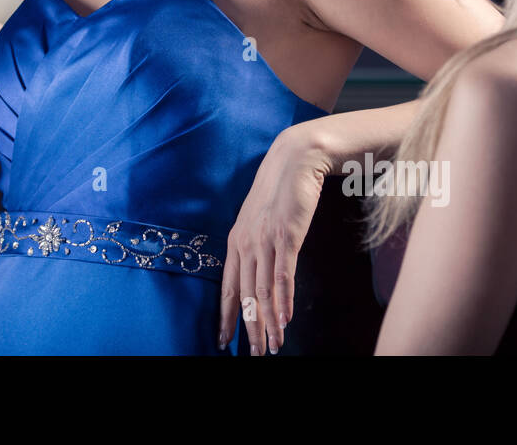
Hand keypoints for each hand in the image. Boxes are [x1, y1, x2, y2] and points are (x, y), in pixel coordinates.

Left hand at [219, 122, 332, 355]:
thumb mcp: (260, 221)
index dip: (227, 317)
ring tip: (274, 347)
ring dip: (269, 323)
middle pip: (246, 296)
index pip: (229, 288)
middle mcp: (245, 244)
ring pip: (264, 291)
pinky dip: (284, 301)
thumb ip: (257, 246)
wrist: (293, 161)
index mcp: (236, 242)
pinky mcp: (286, 236)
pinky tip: (285, 321)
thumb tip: (260, 274)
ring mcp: (264, 241)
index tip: (223, 342)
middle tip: (254, 356)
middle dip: (250, 330)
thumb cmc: (279, 192)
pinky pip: (283, 276)